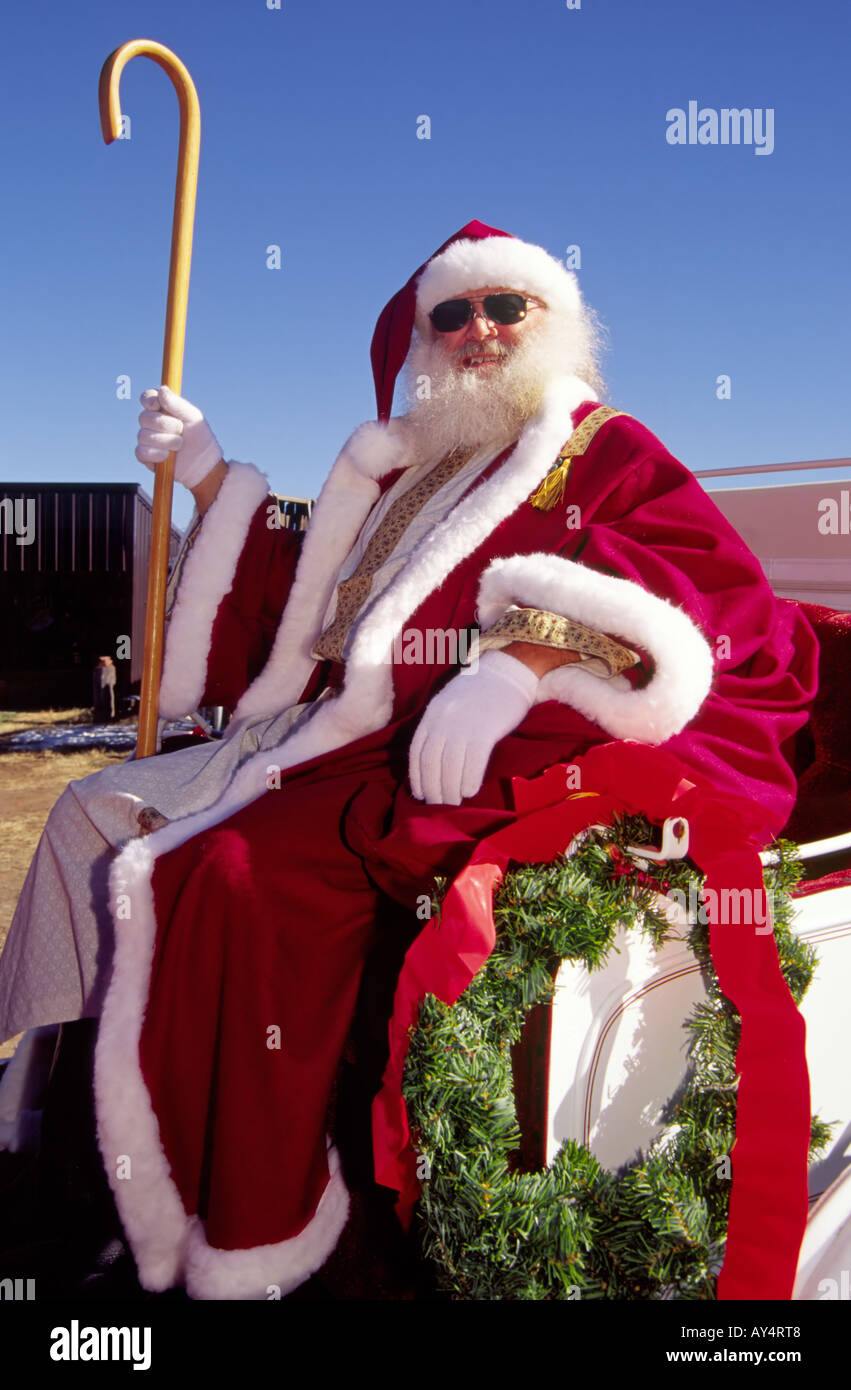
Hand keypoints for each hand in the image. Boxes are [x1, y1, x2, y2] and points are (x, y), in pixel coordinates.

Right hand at [135, 385, 222, 490]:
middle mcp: (151, 422)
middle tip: (181, 430)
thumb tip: (162, 390)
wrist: (204, 463)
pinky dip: (157, 454)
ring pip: (144, 436)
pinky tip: (168, 457)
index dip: (149, 400)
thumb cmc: (200, 436)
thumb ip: (177, 403)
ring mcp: (146, 439)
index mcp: (162, 408)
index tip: (158, 405)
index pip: (147, 398)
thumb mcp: (193, 416)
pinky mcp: (145, 456)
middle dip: (166, 425)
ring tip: (179, 445)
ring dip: (166, 441)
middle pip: (144, 418)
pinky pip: (142, 452)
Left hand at [409, 649, 538, 804]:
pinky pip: (473, 760)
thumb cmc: (480, 692)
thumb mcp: (450, 703)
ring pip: (450, 765)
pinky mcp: (485, 729)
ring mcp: (464, 724)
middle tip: (438, 806)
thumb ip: (439, 726)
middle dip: (433, 789)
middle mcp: (443, 720)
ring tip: (454, 804)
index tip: (420, 795)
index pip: (417, 752)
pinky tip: (470, 792)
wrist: (507, 671)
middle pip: (432, 763)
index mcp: (432, 714)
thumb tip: (434, 762)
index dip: (417, 777)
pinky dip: (469, 779)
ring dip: (450, 790)